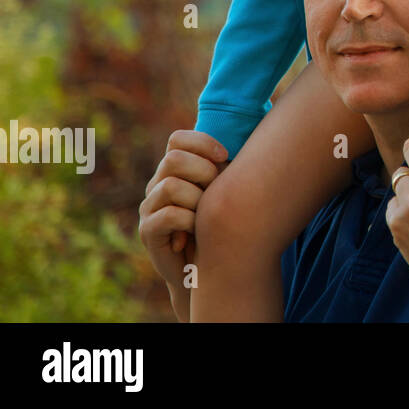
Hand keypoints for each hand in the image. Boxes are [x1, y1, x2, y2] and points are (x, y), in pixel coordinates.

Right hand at [137, 130, 227, 319]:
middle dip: (204, 172)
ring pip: (171, 186)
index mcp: (174, 170)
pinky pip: (170, 215)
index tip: (226, 157)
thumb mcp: (226, 191)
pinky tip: (196, 231)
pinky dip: (190, 222)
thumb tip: (260, 139)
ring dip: (198, 200)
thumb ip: (228, 167)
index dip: (202, 143)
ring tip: (205, 216)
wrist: (205, 269)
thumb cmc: (221, 225)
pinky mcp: (148, 231)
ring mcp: (149, 207)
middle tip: (217, 192)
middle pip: (173, 158)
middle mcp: (157, 184)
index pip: (177, 139)